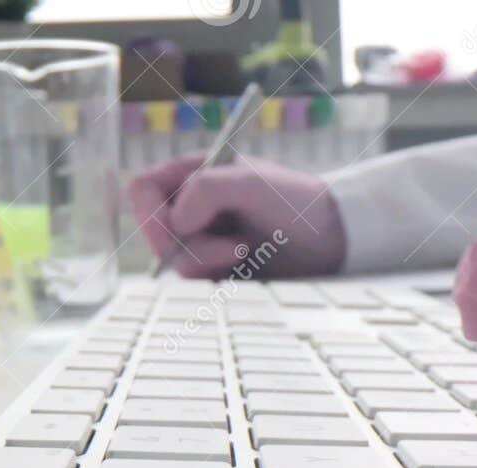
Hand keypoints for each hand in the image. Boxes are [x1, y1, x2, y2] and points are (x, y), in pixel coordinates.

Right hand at [127, 155, 348, 279]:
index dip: (150, 216)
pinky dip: (216, 280)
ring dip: (207, 263)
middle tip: (235, 248)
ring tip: (247, 252)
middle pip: (154, 234)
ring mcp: (202, 239)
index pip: (142, 191)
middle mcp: (191, 206)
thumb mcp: (254, 184)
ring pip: (174, 263)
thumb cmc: (298, 203)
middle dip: (188, 247)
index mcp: (193, 174)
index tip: (178, 233)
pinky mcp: (216, 269)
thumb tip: (176, 222)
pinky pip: (195, 284)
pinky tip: (246, 270)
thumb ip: (208, 189)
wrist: (334, 240)